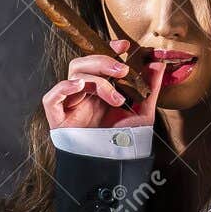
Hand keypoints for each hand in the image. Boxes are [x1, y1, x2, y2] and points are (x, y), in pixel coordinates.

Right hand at [41, 37, 166, 131]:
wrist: (114, 165)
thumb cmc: (124, 142)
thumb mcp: (143, 113)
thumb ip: (150, 88)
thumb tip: (159, 64)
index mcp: (100, 90)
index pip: (98, 61)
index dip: (108, 49)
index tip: (124, 46)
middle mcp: (84, 94)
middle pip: (84, 63)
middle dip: (103, 61)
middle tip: (123, 70)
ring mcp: (70, 104)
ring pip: (73, 75)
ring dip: (96, 80)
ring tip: (114, 97)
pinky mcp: (57, 117)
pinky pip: (51, 97)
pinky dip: (63, 88)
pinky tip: (79, 88)